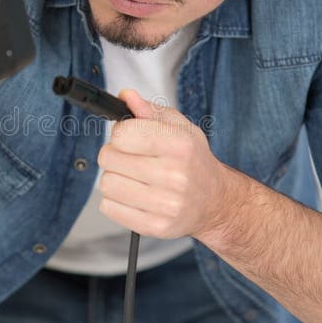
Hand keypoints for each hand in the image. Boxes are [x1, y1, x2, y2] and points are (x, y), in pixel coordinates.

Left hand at [97, 88, 225, 239]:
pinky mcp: (155, 226)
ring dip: (114, 178)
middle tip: (129, 158)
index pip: (123, 134)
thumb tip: (126, 96)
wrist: (215, 202)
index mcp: (180, 145)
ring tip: (132, 178)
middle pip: (109, 158)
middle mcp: (174, 175)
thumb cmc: (193, 161)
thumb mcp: (180, 128)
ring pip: (107, 184)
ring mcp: (165, 204)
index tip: (129, 137)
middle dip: (114, 155)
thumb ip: (149, 110)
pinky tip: (133, 196)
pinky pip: (109, 208)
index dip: (121, 133)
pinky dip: (115, 200)